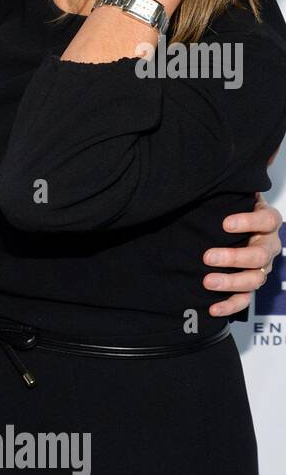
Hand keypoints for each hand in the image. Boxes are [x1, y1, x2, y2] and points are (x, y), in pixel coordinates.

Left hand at [203, 195, 281, 316]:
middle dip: (234, 257)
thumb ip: (230, 187)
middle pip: (260, 254)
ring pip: (254, 279)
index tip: (225, 224)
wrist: (224, 230)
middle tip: (208, 257)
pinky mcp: (248, 286)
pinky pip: (245, 300)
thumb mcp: (231, 197)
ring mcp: (260, 268)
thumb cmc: (228, 211)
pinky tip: (212, 308)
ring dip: (231, 282)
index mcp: (267, 222)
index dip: (248, 222)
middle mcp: (268, 246)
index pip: (267, 220)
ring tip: (207, 281)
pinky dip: (230, 306)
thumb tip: (230, 165)